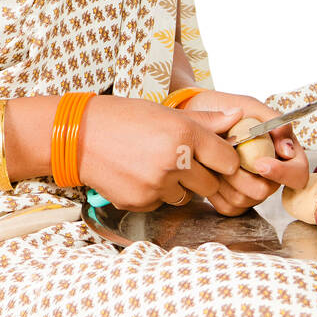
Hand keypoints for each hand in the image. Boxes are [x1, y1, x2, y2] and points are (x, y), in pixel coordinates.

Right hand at [76, 95, 244, 211]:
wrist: (79, 136)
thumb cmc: (123, 118)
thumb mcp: (166, 112)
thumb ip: (205, 120)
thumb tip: (237, 116)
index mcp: (184, 134)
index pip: (227, 160)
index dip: (224, 160)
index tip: (217, 158)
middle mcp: (174, 161)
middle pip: (210, 184)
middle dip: (201, 176)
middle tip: (181, 161)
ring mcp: (156, 185)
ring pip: (185, 196)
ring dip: (178, 186)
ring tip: (154, 165)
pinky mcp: (141, 202)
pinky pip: (162, 204)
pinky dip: (155, 194)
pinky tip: (139, 175)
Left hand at [180, 89, 309, 216]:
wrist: (197, 113)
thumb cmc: (226, 107)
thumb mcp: (249, 105)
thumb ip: (272, 120)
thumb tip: (288, 149)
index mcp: (283, 151)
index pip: (298, 174)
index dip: (282, 173)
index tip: (259, 163)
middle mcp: (271, 172)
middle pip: (268, 190)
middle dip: (243, 176)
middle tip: (225, 158)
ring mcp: (252, 186)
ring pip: (247, 200)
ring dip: (226, 181)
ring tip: (214, 159)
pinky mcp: (233, 197)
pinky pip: (230, 207)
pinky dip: (216, 192)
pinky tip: (209, 172)